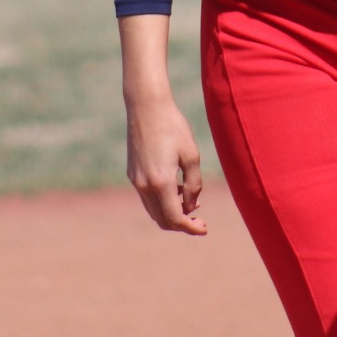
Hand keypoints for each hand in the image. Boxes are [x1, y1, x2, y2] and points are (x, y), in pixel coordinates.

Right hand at [125, 94, 206, 235]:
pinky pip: (147, 198)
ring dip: (172, 213)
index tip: (205, 229)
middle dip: (182, 224)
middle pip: (162, 220)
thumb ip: (194, 185)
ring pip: (153, 211)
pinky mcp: (132, 174)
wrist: (146, 107)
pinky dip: (162, 202)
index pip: (175, 218)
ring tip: (192, 203)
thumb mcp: (191, 155)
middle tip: (200, 220)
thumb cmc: (173, 127)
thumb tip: (191, 206)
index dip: (191, 228)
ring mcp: (135, 181)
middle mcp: (144, 185)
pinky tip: (177, 190)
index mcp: (160, 182)